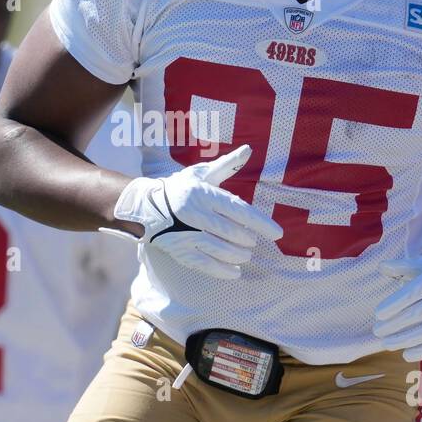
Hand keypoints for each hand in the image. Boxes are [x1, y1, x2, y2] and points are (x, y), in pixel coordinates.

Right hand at [101, 145, 282, 278]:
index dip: (260, 223)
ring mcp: (186, 234)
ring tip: (245, 254)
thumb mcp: (201, 174)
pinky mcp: (179, 250)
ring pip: (220, 249)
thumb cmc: (179, 188)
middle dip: (247, 240)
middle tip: (252, 241)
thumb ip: (227, 165)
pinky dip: (222, 270)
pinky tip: (235, 272)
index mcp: (204, 194)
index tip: (277, 234)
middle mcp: (196, 214)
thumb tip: (247, 149)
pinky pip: (204, 263)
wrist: (143, 206)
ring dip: (238, 254)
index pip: (239, 210)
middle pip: (232, 232)